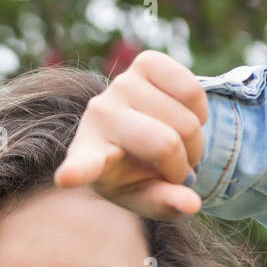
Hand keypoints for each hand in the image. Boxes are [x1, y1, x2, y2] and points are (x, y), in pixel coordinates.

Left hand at [53, 50, 207, 220]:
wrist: (139, 133)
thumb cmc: (137, 173)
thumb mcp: (146, 196)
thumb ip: (165, 203)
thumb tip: (193, 205)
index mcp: (90, 157)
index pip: (83, 166)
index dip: (76, 171)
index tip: (66, 178)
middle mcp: (98, 115)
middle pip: (166, 144)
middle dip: (184, 166)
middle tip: (177, 172)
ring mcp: (120, 84)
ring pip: (186, 120)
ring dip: (195, 142)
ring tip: (178, 147)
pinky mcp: (145, 62)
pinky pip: (192, 90)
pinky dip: (200, 112)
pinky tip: (182, 117)